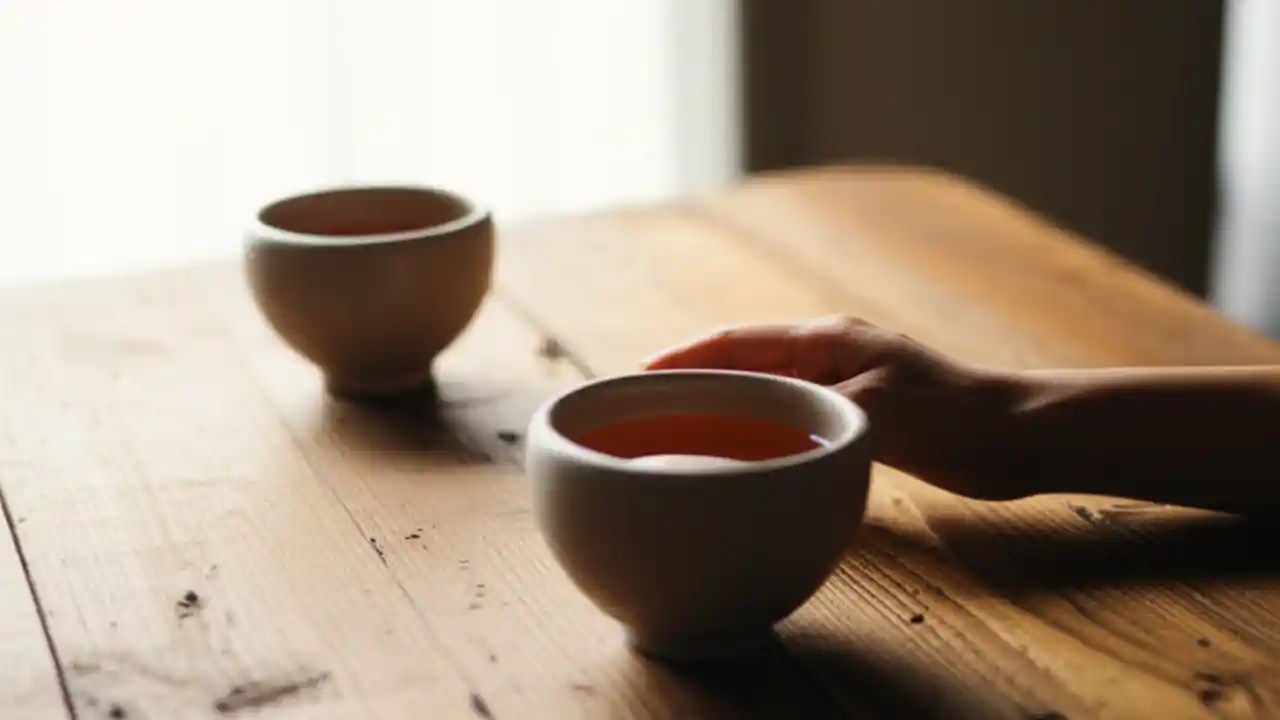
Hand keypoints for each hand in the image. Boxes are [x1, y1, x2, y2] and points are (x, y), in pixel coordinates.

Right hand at [645, 317, 1026, 498]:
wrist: (1018, 437)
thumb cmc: (953, 416)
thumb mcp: (872, 412)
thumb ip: (806, 418)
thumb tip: (745, 435)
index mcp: (826, 339)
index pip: (737, 343)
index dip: (685, 357)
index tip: (639, 376)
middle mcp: (829, 355)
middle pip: (745, 364)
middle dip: (696, 383)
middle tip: (648, 413)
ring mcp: (846, 384)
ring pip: (767, 394)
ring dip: (727, 409)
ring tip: (683, 437)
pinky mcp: (862, 415)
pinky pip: (792, 420)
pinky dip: (760, 434)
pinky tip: (745, 458)